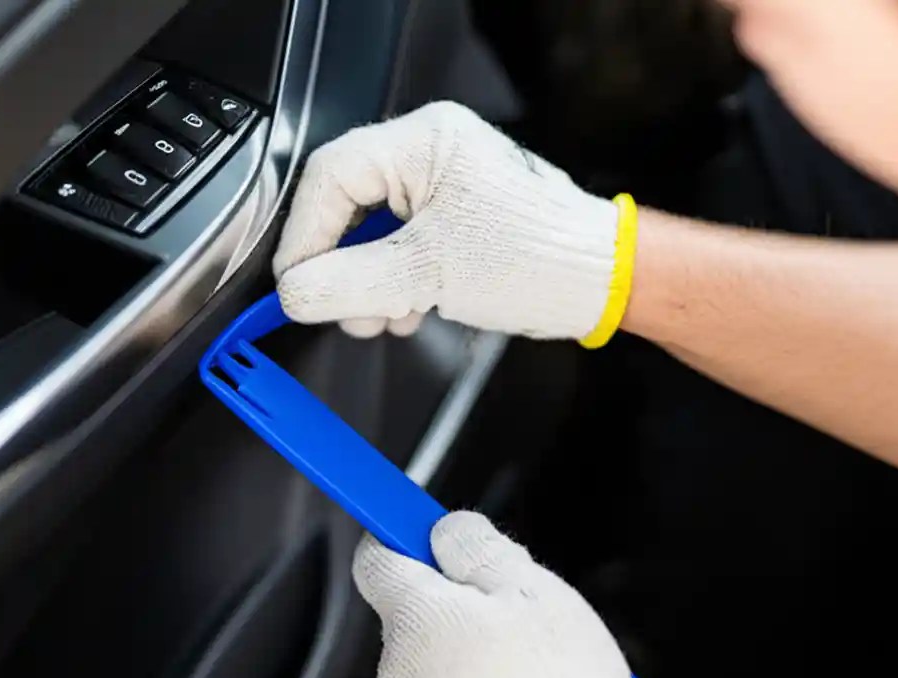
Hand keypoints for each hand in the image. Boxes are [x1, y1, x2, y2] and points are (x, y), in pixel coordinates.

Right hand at [275, 101, 619, 339]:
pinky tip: (409, 308)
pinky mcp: (453, 216)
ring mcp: (443, 183)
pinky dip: (394, 282)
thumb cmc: (541, 258)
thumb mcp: (427, 274)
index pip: (328, 177)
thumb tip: (296, 292)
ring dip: (368, 283)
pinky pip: (399, 244)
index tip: (298, 283)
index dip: (304, 236)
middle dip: (341, 266)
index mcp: (423, 141)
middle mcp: (431, 152)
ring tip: (387, 315)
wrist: (601, 281)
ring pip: (370, 231)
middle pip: (346, 205)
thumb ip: (349, 283)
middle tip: (341, 307)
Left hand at [352, 511, 635, 677]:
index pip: (378, 558)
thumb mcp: (530, 595)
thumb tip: (448, 528)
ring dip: (494, 659)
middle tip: (528, 610)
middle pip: (424, 614)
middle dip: (470, 607)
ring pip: (453, 664)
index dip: (404, 535)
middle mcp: (402, 671)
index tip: (430, 526)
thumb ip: (483, 553)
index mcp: (415, 615)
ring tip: (553, 674)